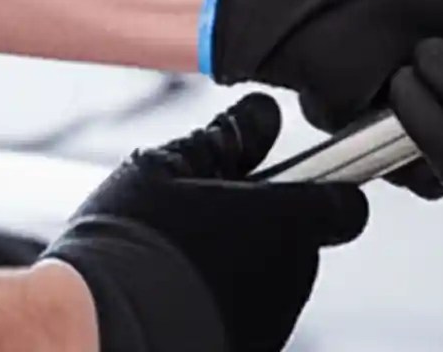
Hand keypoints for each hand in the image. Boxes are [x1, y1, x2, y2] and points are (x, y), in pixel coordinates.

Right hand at [41, 94, 367, 351]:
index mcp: (285, 222)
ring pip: (268, 284)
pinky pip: (244, 320)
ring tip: (178, 260)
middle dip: (262, 228)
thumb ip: (227, 138)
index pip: (345, 206)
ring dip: (237, 268)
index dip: (323, 191)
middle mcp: (290, 278)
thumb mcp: (169, 167)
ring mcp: (270, 323)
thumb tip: (261, 114)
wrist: (98, 331)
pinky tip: (173, 296)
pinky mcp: (248, 351)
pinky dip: (218, 308)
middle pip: (299, 245)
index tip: (290, 182)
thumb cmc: (130, 248)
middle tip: (206, 217)